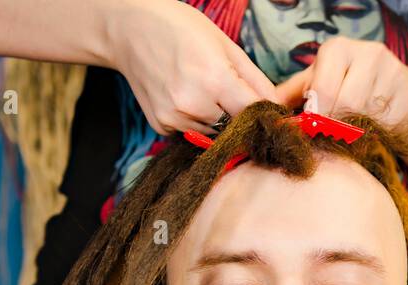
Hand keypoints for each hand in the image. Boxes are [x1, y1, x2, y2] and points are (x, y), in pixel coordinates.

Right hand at [103, 0, 277, 134]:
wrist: (129, 29)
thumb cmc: (181, 29)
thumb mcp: (226, 45)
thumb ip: (255, 80)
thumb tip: (277, 108)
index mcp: (214, 79)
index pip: (254, 114)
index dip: (265, 115)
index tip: (271, 115)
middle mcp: (193, 104)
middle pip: (236, 127)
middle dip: (241, 117)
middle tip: (233, 95)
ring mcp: (174, 117)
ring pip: (214, 134)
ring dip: (219, 120)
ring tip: (205, 90)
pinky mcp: (161, 126)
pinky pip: (191, 133)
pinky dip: (196, 121)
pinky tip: (186, 96)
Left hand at [273, 37, 407, 124]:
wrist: (385, 84)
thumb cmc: (338, 84)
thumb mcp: (311, 84)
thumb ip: (287, 97)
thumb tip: (260, 114)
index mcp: (337, 49)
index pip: (324, 90)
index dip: (316, 117)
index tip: (313, 129)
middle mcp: (367, 53)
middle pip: (348, 104)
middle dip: (335, 126)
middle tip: (330, 136)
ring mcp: (391, 71)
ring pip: (368, 116)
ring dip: (354, 131)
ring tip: (347, 132)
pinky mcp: (407, 92)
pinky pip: (386, 124)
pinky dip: (374, 133)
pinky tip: (368, 129)